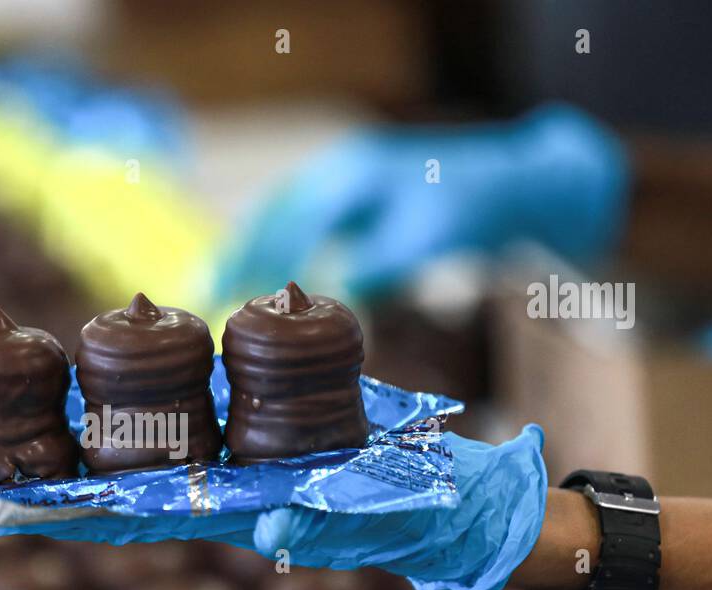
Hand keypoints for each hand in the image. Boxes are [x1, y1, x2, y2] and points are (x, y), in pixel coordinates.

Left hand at [0, 425, 547, 589]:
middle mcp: (201, 484)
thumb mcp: (362, 521)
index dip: (47, 511)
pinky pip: (177, 403)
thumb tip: (275, 534)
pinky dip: (136, 388)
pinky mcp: (243, 422)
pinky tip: (107, 367)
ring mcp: (218, 453)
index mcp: (215, 512)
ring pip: (129, 437)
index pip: (113, 514)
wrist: (434, 495)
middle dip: (35, 468)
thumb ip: (319, 526)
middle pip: (99, 477)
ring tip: (10, 393)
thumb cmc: (399, 514)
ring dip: (71, 421)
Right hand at [213, 104, 628, 302]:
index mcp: (349, 176)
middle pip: (269, 214)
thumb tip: (325, 295)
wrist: (511, 184)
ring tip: (214, 290)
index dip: (247, 260)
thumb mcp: (423, 242)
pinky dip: (274, 247)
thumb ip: (373, 266)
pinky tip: (259, 277)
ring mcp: (342, 178)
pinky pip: (299, 220)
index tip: (218, 295)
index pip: (284, 221)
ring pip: (279, 215)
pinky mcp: (350, 196)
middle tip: (200, 297)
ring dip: (248, 252)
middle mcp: (337, 171)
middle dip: (235, 255)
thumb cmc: (471, 211)